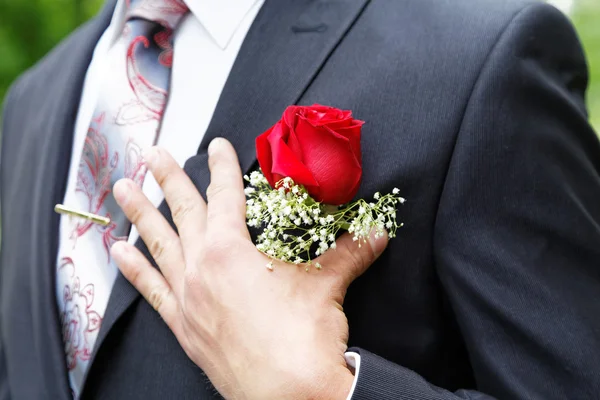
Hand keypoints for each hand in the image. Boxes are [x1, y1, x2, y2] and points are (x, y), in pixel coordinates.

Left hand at [110, 138, 387, 399]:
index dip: (222, 167)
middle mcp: (202, 268)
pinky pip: (152, 290)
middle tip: (154, 155)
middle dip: (169, 178)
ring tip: (121, 190)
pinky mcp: (184, 326)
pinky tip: (120, 253)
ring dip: (140, 215)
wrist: (290, 395)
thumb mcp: (328, 284)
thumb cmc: (302, 338)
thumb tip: (376, 234)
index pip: (226, 196)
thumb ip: (350, 252)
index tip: (216, 146)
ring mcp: (188, 297)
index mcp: (232, 251)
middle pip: (183, 212)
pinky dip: (134, 269)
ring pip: (158, 244)